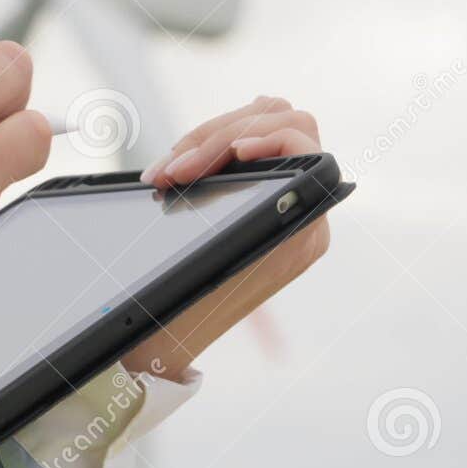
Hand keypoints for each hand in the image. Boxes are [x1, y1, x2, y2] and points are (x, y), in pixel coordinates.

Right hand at [120, 97, 331, 378]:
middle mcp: (302, 214)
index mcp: (302, 230)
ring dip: (208, 135)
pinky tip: (179, 164)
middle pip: (280, 121)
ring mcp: (280, 203)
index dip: (265, 134)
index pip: (303, 142)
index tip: (232, 152)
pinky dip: (208, 145)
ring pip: (260, 123)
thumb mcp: (211, 265)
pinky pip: (245, 146)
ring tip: (169, 167)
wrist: (162, 346)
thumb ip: (241, 207)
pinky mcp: (257, 199)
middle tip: (173, 167)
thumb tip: (247, 142)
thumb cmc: (182, 313)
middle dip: (217, 134)